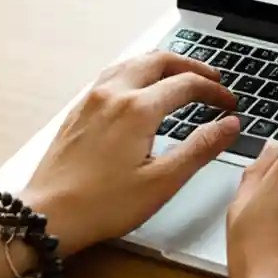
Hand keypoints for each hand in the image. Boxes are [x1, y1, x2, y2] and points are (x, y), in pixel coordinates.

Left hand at [19, 52, 238, 255]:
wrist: (47, 216)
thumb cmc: (104, 204)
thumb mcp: (163, 181)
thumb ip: (201, 148)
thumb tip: (230, 125)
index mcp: (137, 109)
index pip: (186, 84)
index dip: (214, 92)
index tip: (229, 105)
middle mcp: (113, 95)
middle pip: (159, 60)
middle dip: (190, 66)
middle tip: (212, 81)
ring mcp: (91, 100)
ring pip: (133, 62)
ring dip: (162, 65)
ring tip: (181, 78)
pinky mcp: (78, 111)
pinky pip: (113, 75)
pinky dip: (138, 73)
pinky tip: (142, 90)